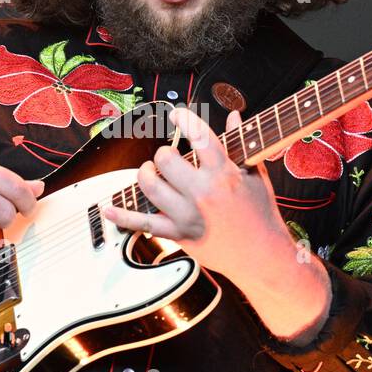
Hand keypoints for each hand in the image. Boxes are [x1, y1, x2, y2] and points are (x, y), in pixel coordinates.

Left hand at [99, 106, 292, 282]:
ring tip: (151, 172)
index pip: (199, 137)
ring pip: (150, 186)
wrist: (263, 257)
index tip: (177, 115)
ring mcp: (188, 216)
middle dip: (164, 153)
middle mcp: (203, 193)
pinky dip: (123, 216)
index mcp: (224, 175)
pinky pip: (144, 224)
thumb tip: (234, 115)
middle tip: (169, 157)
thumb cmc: (261, 215)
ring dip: (146, 174)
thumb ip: (241, 144)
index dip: (184, 119)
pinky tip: (108, 208)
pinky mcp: (179, 235)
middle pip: (165, 159)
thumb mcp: (256, 175)